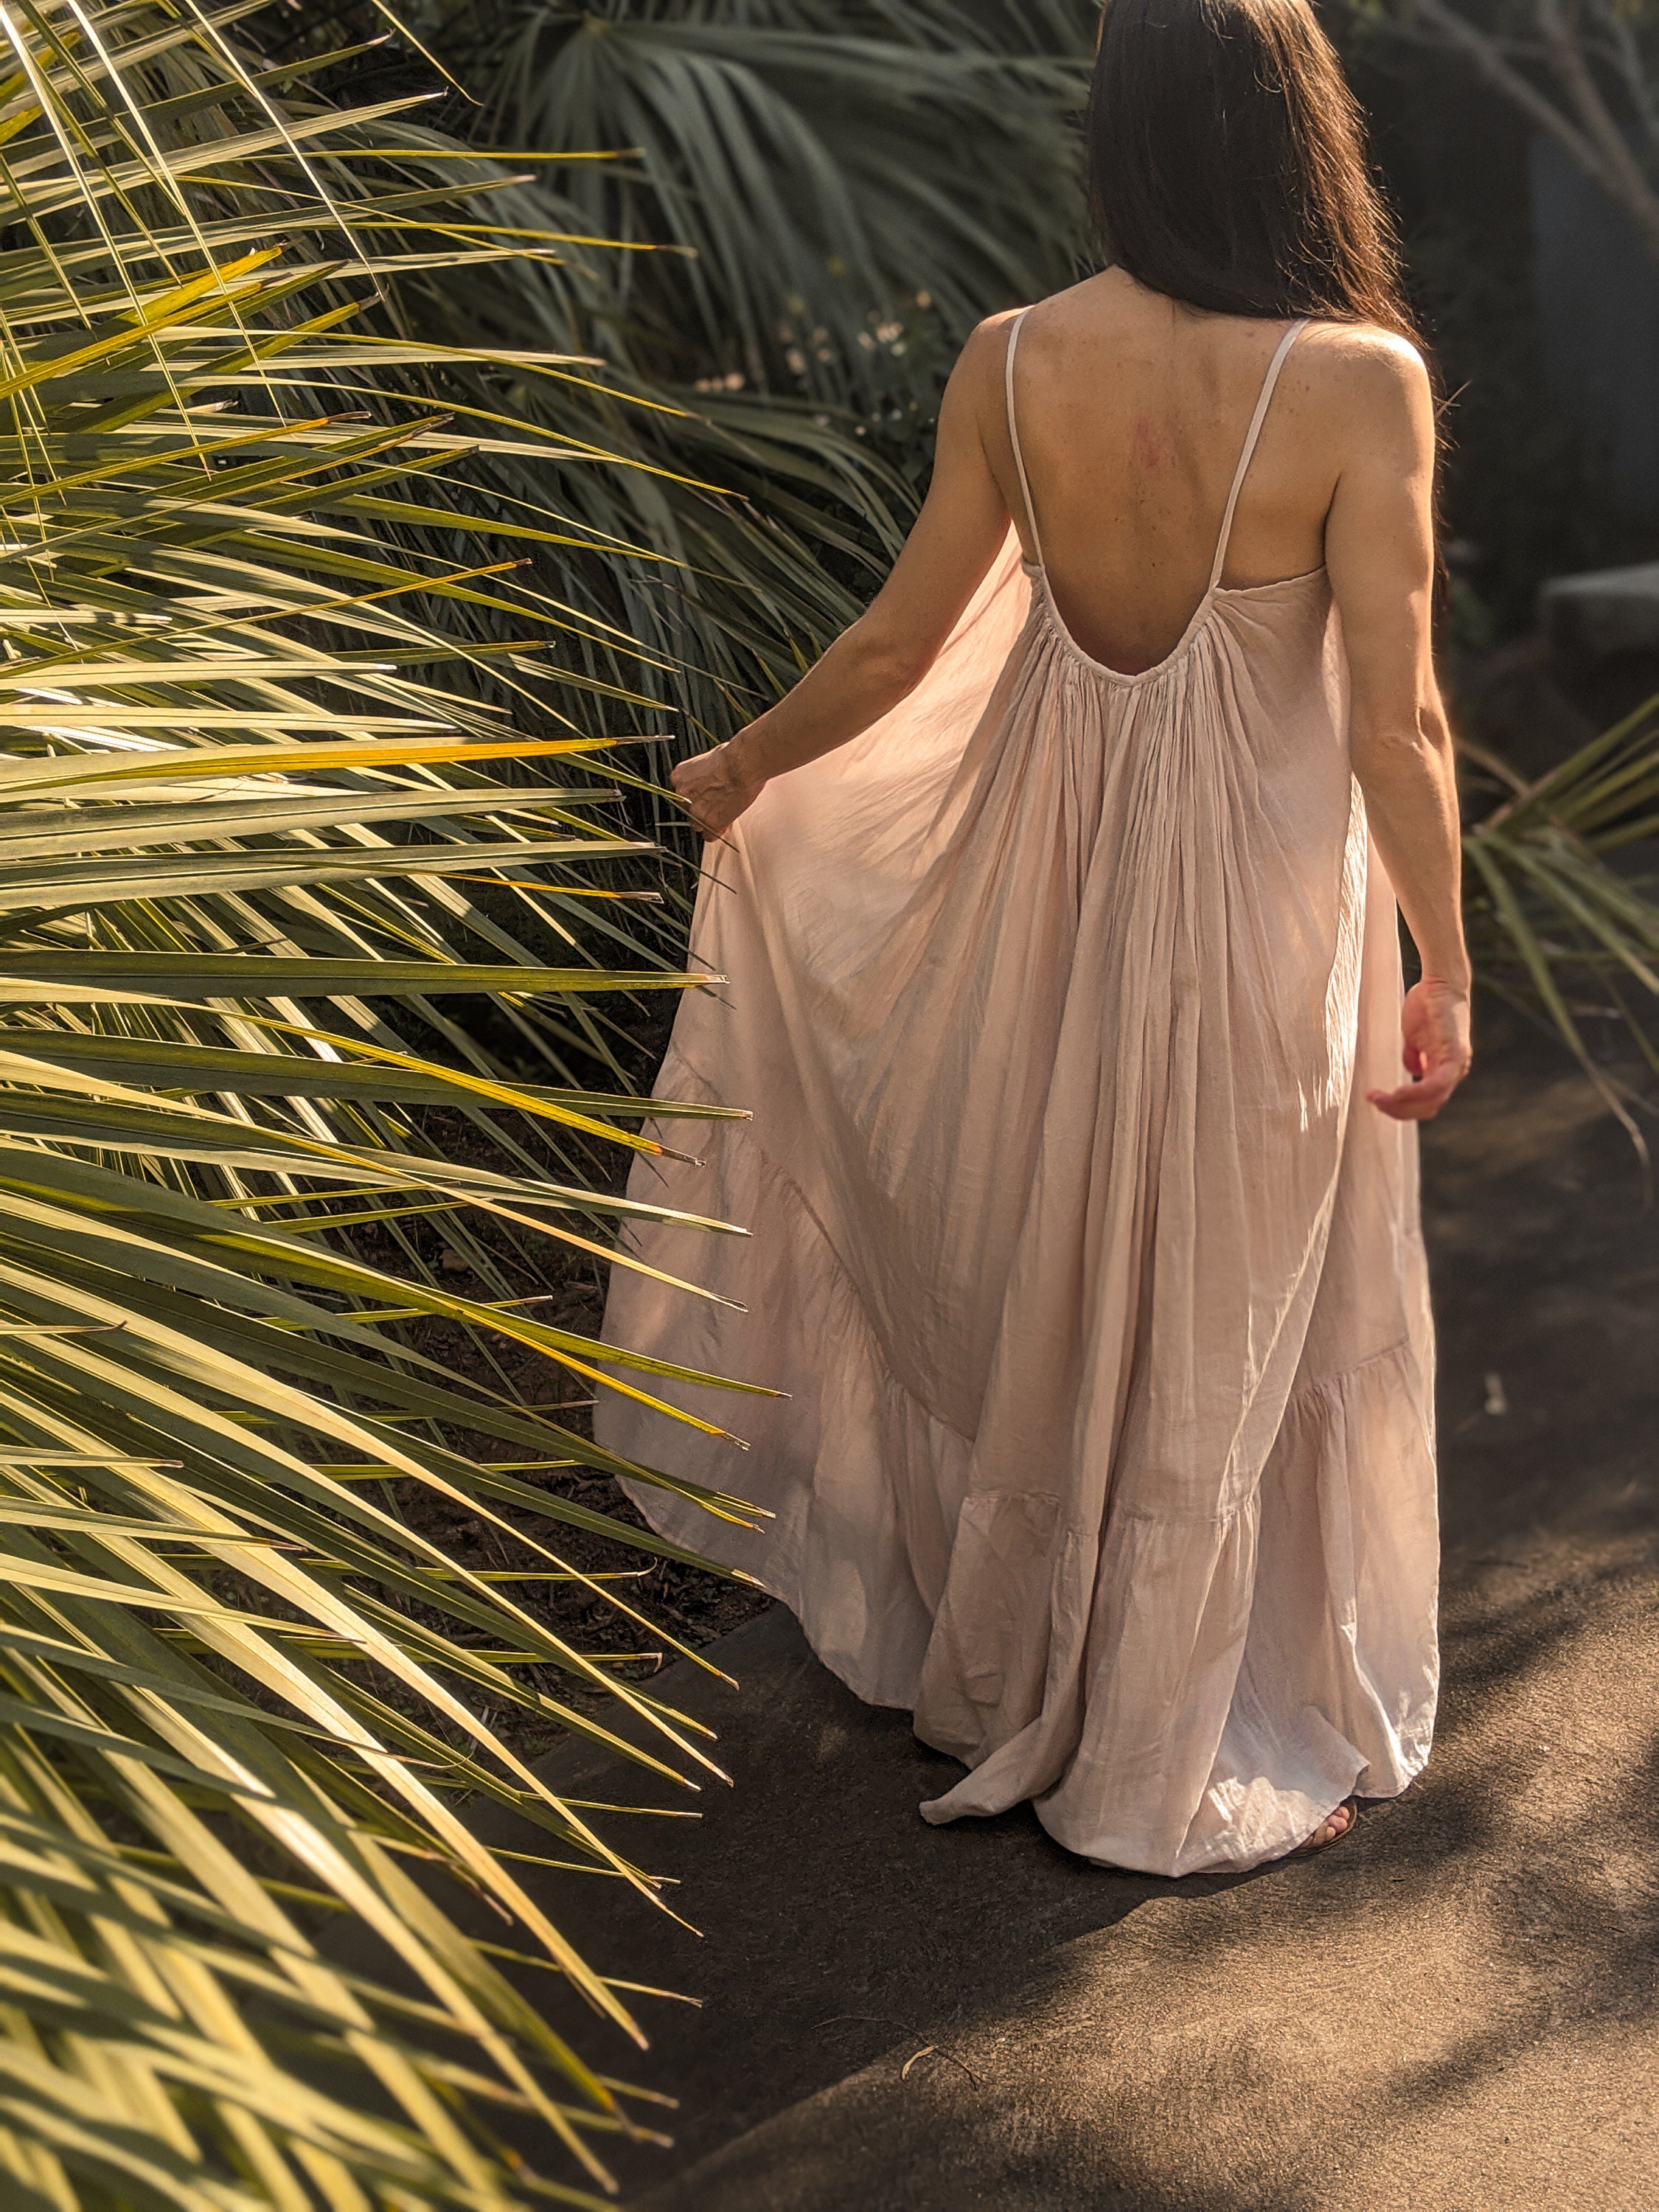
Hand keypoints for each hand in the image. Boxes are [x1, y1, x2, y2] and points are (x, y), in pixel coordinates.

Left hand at [671, 737, 766, 837]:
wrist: (743, 765)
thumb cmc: (731, 759)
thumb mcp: (707, 761)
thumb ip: (700, 777)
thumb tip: (706, 784)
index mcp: (679, 777)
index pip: (681, 794)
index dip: (695, 797)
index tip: (704, 796)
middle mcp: (683, 795)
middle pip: (687, 810)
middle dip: (701, 809)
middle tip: (716, 803)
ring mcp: (695, 811)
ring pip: (697, 824)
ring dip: (708, 821)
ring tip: (723, 811)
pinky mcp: (710, 823)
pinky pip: (709, 836)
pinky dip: (717, 831)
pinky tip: (724, 823)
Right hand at [1366, 978, 1471, 1121]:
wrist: (1440, 983)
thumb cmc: (1427, 1005)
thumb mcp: (1415, 1037)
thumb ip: (1414, 1055)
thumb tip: (1411, 1071)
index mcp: (1442, 1071)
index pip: (1424, 1103)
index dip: (1400, 1107)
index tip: (1376, 1099)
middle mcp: (1452, 1074)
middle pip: (1426, 1108)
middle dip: (1397, 1110)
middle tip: (1373, 1101)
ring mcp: (1456, 1067)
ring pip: (1431, 1102)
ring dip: (1401, 1104)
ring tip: (1378, 1098)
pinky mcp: (1455, 1057)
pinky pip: (1436, 1085)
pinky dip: (1416, 1093)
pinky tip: (1397, 1093)